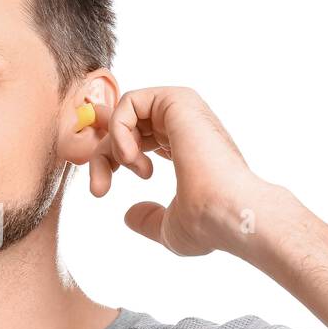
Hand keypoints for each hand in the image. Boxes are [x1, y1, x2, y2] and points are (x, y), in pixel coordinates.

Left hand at [86, 86, 275, 256]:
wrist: (228, 212)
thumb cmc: (209, 223)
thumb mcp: (170, 227)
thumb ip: (149, 219)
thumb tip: (129, 215)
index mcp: (186, 149)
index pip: (138, 137)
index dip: (110, 156)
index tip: (99, 188)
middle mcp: (186, 127)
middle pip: (125, 126)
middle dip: (102, 156)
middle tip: (98, 190)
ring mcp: (184, 112)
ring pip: (125, 111)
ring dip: (112, 143)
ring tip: (127, 169)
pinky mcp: (179, 101)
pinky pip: (130, 100)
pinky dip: (118, 128)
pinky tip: (130, 157)